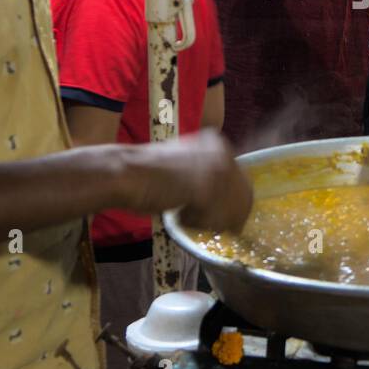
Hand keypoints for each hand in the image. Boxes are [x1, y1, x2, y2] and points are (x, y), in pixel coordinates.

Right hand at [116, 131, 252, 232]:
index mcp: (217, 143)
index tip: (223, 220)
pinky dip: (200, 224)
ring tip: (187, 217)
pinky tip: (181, 215)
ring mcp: (216, 167)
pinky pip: (216, 218)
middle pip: (243, 198)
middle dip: (227, 217)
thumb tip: (228, 204)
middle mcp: (222, 151)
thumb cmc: (148, 176)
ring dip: (211, 222)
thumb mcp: (186, 168)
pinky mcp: (206, 185)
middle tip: (207, 225)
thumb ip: (207, 178)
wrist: (125, 174)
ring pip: (231, 211)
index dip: (234, 206)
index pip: (242, 183)